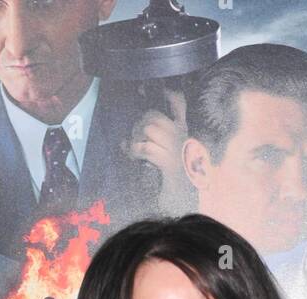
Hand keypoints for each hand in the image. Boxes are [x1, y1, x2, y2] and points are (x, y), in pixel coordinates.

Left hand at [125, 88, 188, 204]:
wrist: (183, 199)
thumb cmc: (171, 179)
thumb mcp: (162, 158)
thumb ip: (146, 147)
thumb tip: (123, 142)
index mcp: (182, 133)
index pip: (180, 105)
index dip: (170, 94)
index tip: (159, 90)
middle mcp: (181, 138)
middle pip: (155, 116)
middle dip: (140, 124)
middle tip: (135, 138)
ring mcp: (176, 149)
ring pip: (150, 129)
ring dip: (136, 137)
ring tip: (134, 148)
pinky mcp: (168, 162)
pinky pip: (146, 148)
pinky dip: (135, 150)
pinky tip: (133, 155)